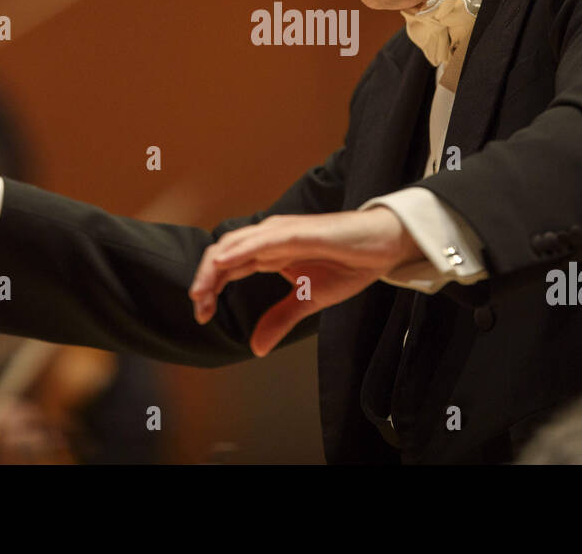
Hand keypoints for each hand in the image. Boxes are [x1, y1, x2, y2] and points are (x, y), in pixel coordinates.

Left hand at [188, 207, 422, 357]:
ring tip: (200, 291)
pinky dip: (240, 250)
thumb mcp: (309, 300)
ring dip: (214, 267)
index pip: (228, 266)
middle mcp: (270, 238)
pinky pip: (262, 241)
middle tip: (198, 307)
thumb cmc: (349, 265)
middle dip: (205, 280)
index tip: (202, 316)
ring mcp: (282, 232)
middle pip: (224, 254)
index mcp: (269, 253)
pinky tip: (223, 263)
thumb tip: (255, 349)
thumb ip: (280, 318)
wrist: (383, 247)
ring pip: (237, 245)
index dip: (210, 288)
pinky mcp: (298, 232)